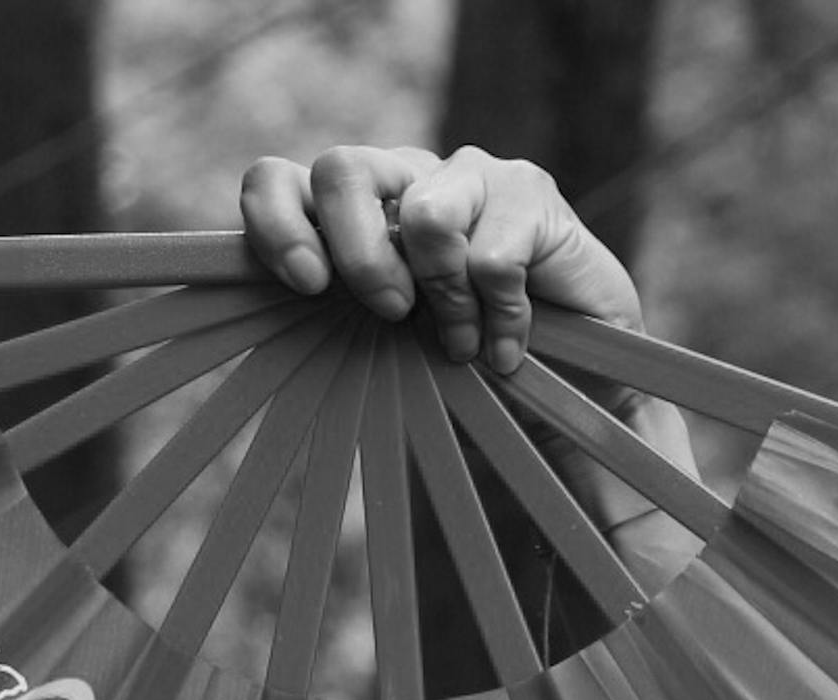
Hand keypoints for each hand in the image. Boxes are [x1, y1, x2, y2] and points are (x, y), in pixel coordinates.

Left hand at [240, 143, 640, 377]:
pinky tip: (511, 349)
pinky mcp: (529, 192)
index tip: (306, 286)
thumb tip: (266, 347)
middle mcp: (404, 179)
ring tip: (465, 345)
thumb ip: (334, 336)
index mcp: (353, 215)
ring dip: (444, 299)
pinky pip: (492, 259)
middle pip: (342, 170)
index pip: (280, 181)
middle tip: (392, 315)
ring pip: (425, 214)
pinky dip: (501, 320)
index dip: (277, 224)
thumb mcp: (383, 362)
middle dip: (360, 257)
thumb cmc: (461, 377)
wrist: (571, 390)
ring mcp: (468, 176)